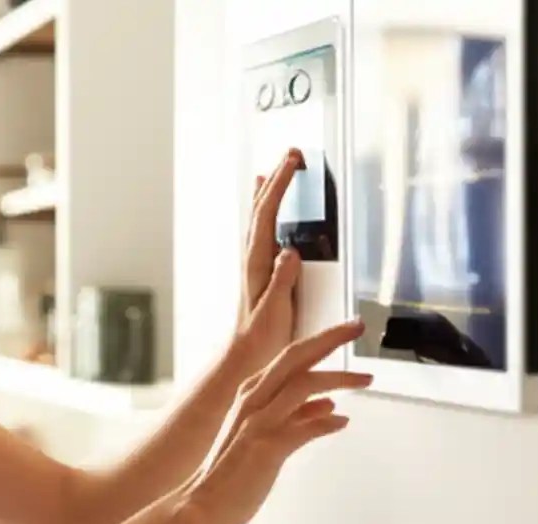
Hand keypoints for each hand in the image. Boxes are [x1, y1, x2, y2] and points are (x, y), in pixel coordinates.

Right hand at [190, 319, 372, 523]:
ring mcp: (259, 421)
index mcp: (251, 394)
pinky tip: (342, 422)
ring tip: (366, 378)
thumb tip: (329, 404)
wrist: (205, 504)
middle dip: (330, 338)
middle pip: (296, 357)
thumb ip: (298, 417)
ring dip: (339, 378)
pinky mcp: (266, 446)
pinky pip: (305, 427)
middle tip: (356, 326)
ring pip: (303, 384)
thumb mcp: (268, 436)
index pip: (290, 357)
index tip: (345, 331)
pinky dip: (327, 422)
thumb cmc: (233, 474)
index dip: (320, 340)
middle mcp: (253, 400)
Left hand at [235, 149, 306, 372]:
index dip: (280, 186)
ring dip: (269, 190)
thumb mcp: (274, 312)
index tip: (292, 162)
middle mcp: (253, 258)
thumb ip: (282, 281)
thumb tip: (289, 251)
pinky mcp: (261, 268)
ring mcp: (255, 261)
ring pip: (260, 216)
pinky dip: (267, 211)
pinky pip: (264, 230)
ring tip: (276, 168)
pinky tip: (269, 208)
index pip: (267, 215)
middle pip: (262, 208)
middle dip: (277, 178)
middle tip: (292, 153)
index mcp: (256, 264)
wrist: (245, 355)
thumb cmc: (261, 338)